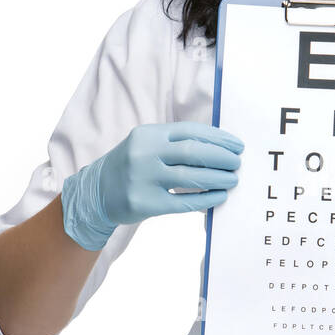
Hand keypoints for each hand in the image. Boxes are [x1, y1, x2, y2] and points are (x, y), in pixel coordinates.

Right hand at [60, 121, 243, 250]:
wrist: (96, 192)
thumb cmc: (132, 166)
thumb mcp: (147, 145)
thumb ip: (176, 143)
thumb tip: (219, 146)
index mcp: (148, 134)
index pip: (190, 131)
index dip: (218, 138)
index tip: (237, 145)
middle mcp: (145, 154)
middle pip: (193, 152)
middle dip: (221, 157)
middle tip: (237, 163)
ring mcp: (144, 179)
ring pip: (191, 177)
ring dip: (218, 178)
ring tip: (233, 179)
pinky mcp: (145, 203)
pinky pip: (183, 201)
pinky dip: (206, 199)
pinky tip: (219, 197)